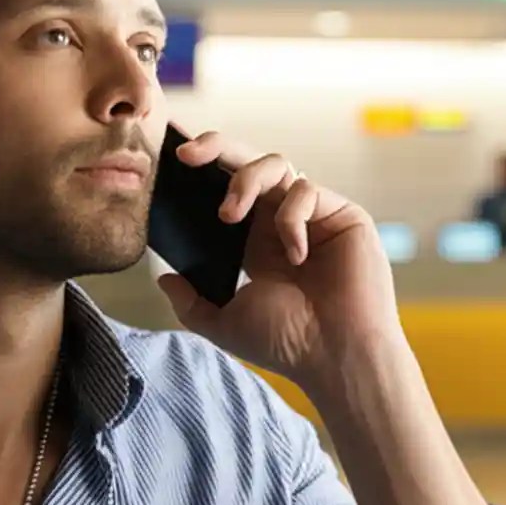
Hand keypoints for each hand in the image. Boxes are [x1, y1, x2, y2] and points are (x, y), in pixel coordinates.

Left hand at [155, 131, 403, 388]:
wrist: (335, 357)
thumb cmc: (287, 344)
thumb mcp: (224, 324)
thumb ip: (191, 302)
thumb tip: (163, 278)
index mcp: (253, 240)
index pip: (225, 188)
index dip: (202, 168)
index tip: (173, 159)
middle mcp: (280, 219)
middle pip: (247, 161)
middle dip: (215, 147)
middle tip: (187, 154)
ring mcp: (312, 214)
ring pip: (276, 164)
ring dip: (245, 181)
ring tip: (229, 217)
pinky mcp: (341, 213)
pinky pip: (306, 192)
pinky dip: (291, 220)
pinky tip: (296, 257)